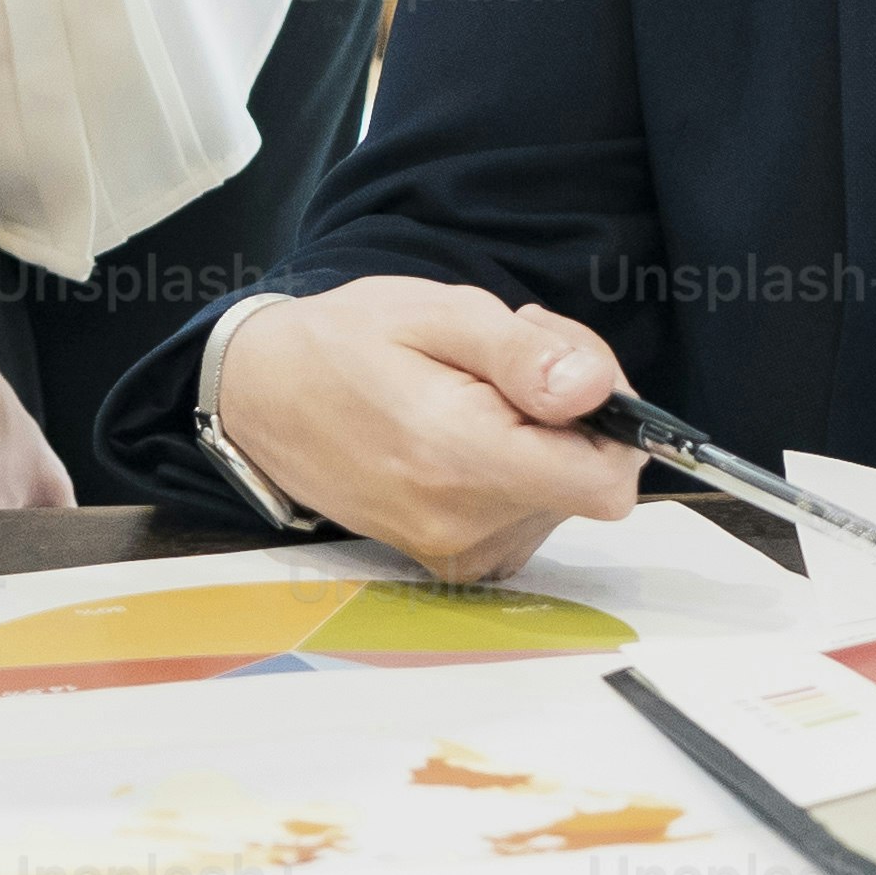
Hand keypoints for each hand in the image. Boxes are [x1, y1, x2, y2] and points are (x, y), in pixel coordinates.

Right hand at [211, 277, 644, 582]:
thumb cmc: (346, 343)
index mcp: (460, 459)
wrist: (260, 397)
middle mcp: (462, 525)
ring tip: (476, 388)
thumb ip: (523, 353)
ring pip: (562, 500)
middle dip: (575, 417)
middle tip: (510, 360)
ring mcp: (455, 552)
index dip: (615, 421)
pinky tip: (469, 426)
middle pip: (589, 484)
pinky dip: (518, 469)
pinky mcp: (451, 560)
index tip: (570, 372)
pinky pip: (528, 516)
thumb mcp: (438, 314)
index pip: (604, 482)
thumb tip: (596, 391)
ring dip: (544, 440)